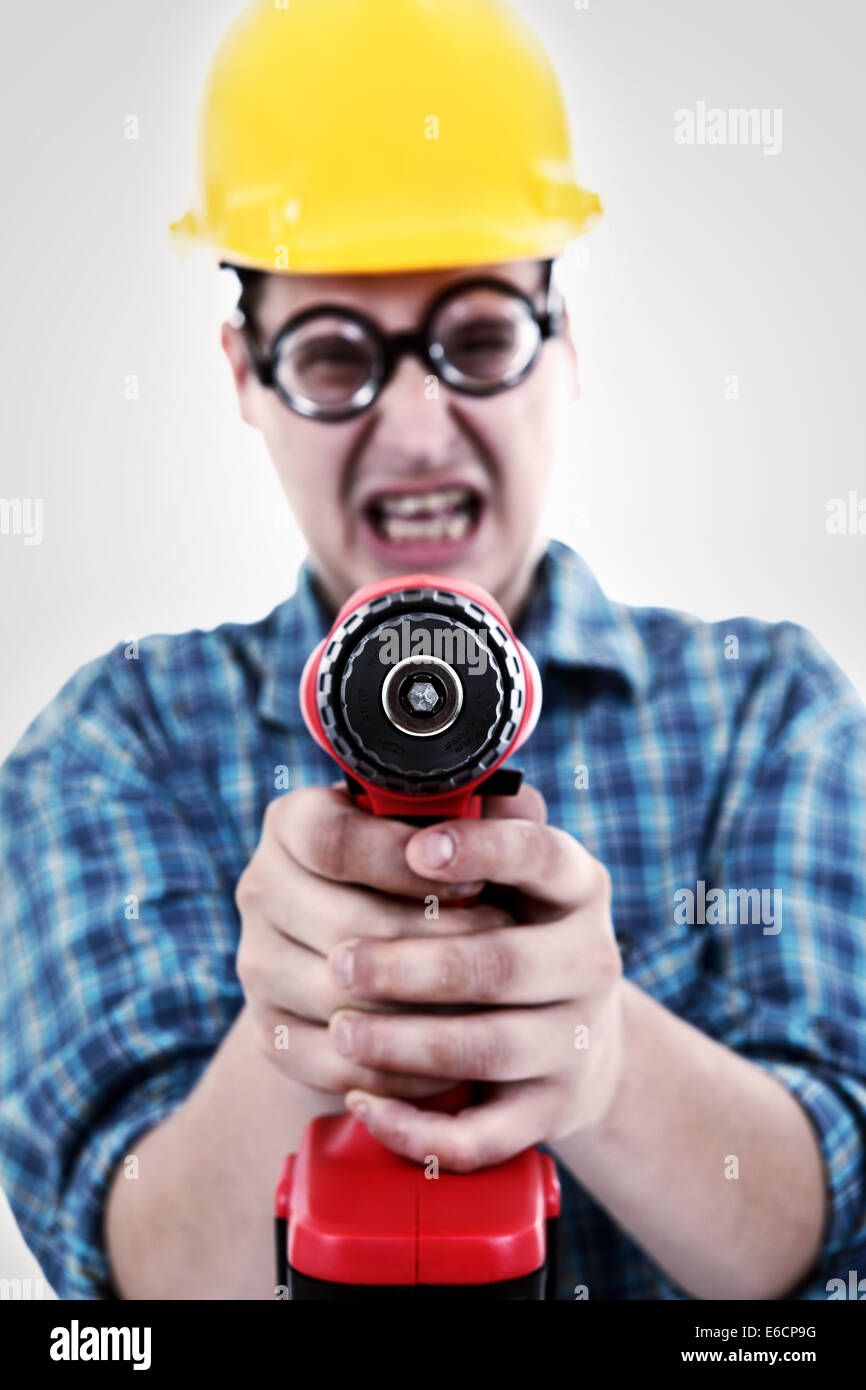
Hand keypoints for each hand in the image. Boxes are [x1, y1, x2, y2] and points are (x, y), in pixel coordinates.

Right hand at [234, 785, 513, 1099]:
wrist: (368, 958)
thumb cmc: (422, 878)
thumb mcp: (443, 834)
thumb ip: (474, 809)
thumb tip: (509, 803)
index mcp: (293, 822)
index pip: (332, 840)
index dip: (403, 863)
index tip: (472, 881)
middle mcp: (261, 888)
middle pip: (346, 924)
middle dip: (437, 940)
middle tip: (506, 946)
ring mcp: (258, 964)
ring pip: (345, 999)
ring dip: (426, 1009)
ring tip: (495, 1004)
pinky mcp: (269, 1033)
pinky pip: (337, 1062)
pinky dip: (399, 1071)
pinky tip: (453, 1062)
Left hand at [330, 784, 625, 1169]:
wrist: (577, 1039)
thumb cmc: (516, 929)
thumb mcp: (513, 871)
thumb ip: (475, 824)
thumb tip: (423, 782)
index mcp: (577, 886)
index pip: (540, 854)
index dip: (480, 848)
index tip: (418, 850)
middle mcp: (589, 960)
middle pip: (498, 963)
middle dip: (409, 963)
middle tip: (339, 959)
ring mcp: (573, 1041)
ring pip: (484, 1048)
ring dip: (402, 1041)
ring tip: (338, 1027)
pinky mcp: (548, 1113)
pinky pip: (484, 1137)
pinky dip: (418, 1128)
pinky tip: (363, 1101)